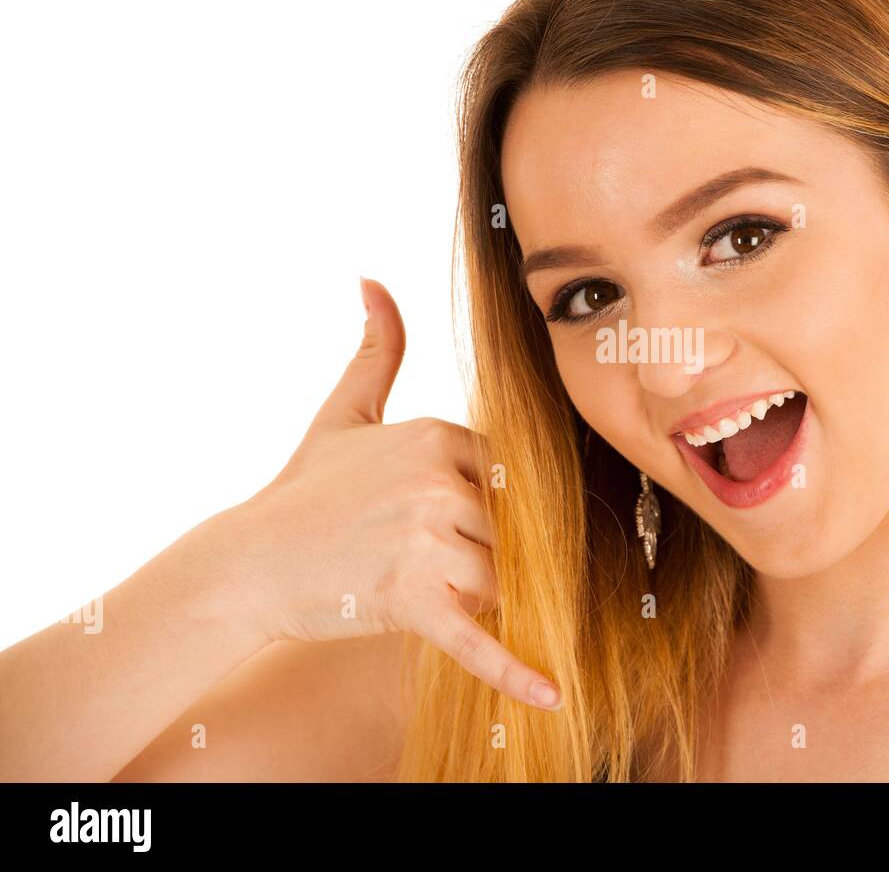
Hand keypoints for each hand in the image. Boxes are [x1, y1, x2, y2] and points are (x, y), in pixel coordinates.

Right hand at [226, 277, 561, 710]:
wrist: (245, 563)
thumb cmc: (302, 490)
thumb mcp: (342, 412)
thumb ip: (376, 348)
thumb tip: (372, 281)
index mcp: (435, 435)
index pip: (513, 478)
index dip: (514, 510)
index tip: (515, 530)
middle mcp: (436, 481)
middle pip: (518, 530)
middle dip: (516, 556)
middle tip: (518, 578)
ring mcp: (424, 540)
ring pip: (507, 578)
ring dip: (509, 601)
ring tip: (502, 612)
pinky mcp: (411, 600)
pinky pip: (477, 638)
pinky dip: (516, 671)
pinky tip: (552, 696)